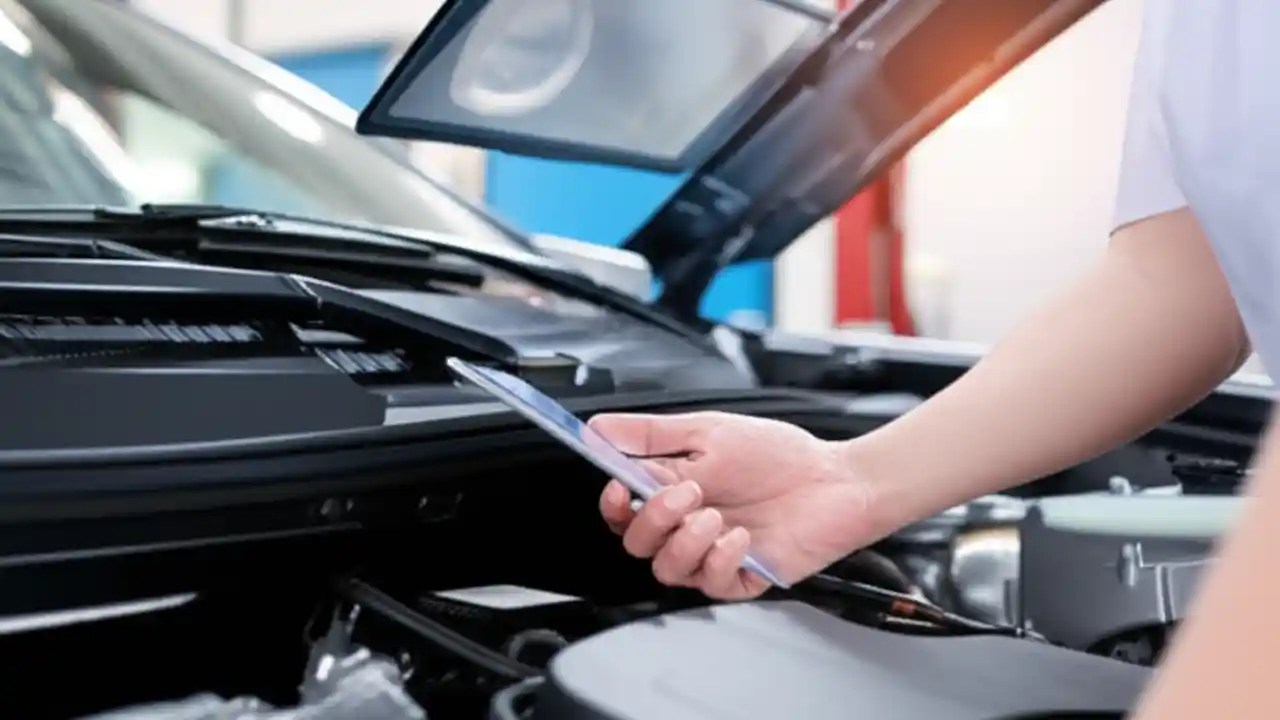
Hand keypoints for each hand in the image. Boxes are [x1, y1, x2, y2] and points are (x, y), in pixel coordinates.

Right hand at [589, 411, 879, 599]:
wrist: (834, 480)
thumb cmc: (778, 457)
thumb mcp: (708, 431)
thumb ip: (650, 435)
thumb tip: (599, 428)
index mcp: (672, 493)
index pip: (623, 511)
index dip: (613, 505)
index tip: (621, 487)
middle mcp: (686, 529)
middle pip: (637, 544)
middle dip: (654, 519)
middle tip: (687, 493)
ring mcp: (711, 556)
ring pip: (667, 569)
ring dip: (685, 541)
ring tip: (716, 514)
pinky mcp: (741, 578)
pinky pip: (711, 583)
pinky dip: (721, 558)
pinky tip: (742, 535)